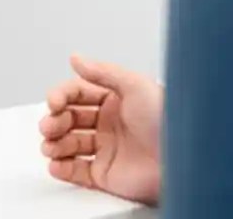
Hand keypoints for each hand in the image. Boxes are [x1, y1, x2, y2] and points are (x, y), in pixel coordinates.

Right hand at [38, 54, 163, 204]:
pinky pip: (76, 171)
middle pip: (69, 118)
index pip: (77, 93)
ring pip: (68, 144)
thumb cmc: (167, 120)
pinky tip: (57, 163)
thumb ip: (102, 71)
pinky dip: (61, 168)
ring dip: (53, 143)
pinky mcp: (105, 174)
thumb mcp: (135, 85)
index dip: (61, 96)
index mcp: (115, 99)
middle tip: (50, 125)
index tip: (54, 101)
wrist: (182, 159)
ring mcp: (106, 149)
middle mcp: (108, 123)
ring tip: (51, 145)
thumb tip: (76, 58)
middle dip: (54, 120)